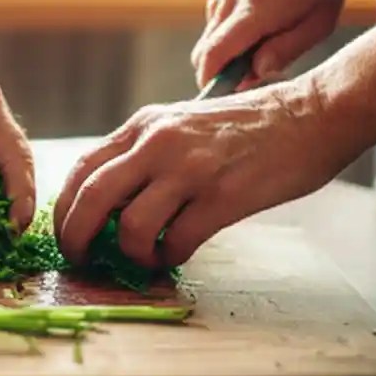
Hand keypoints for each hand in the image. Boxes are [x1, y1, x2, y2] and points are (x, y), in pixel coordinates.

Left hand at [52, 78, 359, 267]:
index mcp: (145, 125)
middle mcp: (158, 143)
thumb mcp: (184, 123)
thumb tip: (113, 204)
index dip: (64, 210)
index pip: (82, 169)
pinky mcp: (221, 198)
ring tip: (145, 259)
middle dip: (75, 239)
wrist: (311, 114)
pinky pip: (174, 243)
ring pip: (128, 227)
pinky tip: (175, 255)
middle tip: (81, 261)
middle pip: (89, 199)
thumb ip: (147, 153)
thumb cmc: (250, 125)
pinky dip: (168, 259)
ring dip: (130, 255)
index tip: (67, 235)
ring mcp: (189, 170)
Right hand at [192, 0, 345, 90]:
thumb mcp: (321, 20)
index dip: (212, 82)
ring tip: (260, 61)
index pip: (218, 50)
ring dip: (225, 62)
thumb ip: (288, 47)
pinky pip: (213, 33)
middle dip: (219, 77)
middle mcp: (234, 0)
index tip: (225, 103)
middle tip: (251, 86)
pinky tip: (253, 43)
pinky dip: (225, 46)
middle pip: (204, 53)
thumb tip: (257, 72)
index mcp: (261, 6)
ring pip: (207, 45)